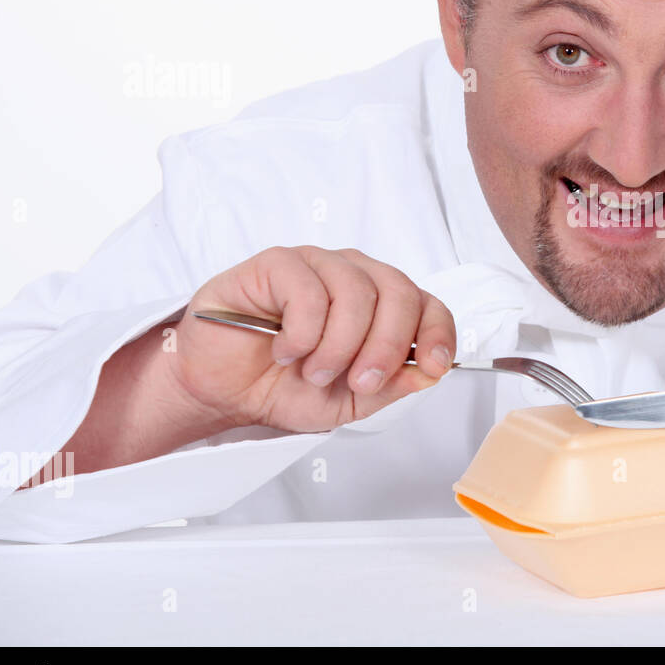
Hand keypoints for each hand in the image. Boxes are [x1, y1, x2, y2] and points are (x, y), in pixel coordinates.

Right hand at [167, 246, 455, 432]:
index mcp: (381, 305)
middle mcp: (355, 276)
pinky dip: (302, 333)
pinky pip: (308, 290)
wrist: (226, 391)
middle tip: (361, 381)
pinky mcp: (278, 263)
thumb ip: (392, 385)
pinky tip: (285, 350)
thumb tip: (431, 371)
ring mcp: (318, 265)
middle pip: (398, 293)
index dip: (438, 333)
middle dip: (386, 347)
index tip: (435, 367)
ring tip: (313, 371)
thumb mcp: (352, 401)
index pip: (428, 304)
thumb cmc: (287, 387)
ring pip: (356, 292)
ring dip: (338, 345)